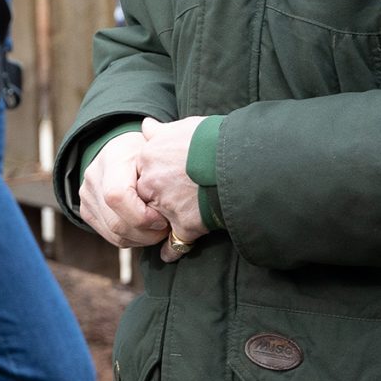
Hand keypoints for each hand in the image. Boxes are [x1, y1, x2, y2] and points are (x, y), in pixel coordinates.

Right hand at [78, 129, 168, 248]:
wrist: (122, 154)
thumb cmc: (146, 151)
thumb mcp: (156, 146)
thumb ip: (158, 143)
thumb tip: (150, 127)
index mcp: (112, 158)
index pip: (117, 196)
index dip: (142, 216)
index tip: (164, 217)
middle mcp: (93, 177)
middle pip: (116, 222)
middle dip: (147, 233)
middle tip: (167, 227)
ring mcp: (86, 195)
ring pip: (114, 234)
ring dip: (142, 239)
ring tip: (159, 228)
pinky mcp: (86, 210)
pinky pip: (110, 236)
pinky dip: (132, 239)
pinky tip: (146, 229)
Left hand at [134, 115, 210, 260]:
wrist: (238, 160)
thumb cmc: (214, 139)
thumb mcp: (183, 127)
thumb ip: (160, 131)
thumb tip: (145, 126)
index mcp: (149, 156)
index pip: (142, 172)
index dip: (154, 178)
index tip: (161, 182)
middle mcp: (152, 181)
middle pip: (146, 196)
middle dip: (155, 200)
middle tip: (170, 202)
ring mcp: (166, 205)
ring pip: (157, 219)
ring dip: (162, 223)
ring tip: (167, 229)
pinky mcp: (185, 225)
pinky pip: (173, 243)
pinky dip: (172, 250)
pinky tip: (169, 255)